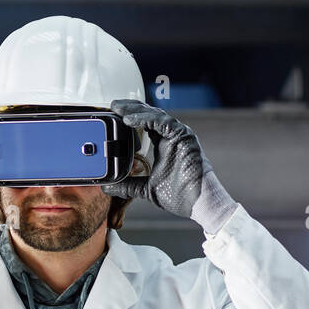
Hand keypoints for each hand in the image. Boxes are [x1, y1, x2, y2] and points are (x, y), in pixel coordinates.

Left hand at [100, 99, 237, 232]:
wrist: (199, 204)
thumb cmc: (180, 196)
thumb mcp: (146, 189)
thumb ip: (128, 185)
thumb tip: (108, 187)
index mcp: (165, 144)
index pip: (147, 123)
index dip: (130, 116)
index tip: (113, 114)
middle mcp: (173, 136)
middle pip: (150, 114)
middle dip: (131, 108)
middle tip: (112, 105)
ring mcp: (180, 136)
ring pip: (156, 114)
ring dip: (136, 110)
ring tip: (118, 109)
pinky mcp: (185, 137)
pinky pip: (163, 122)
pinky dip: (145, 119)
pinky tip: (130, 120)